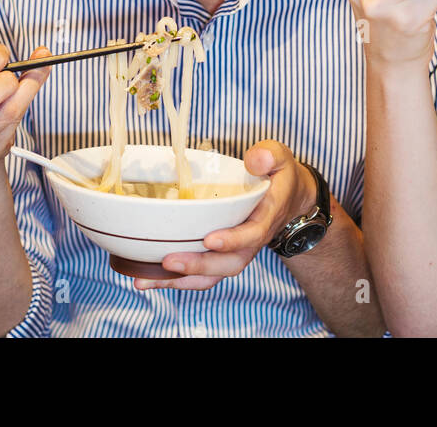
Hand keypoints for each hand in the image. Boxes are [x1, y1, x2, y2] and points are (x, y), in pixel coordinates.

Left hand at [140, 140, 316, 290]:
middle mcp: (251, 241)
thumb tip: (253, 159)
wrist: (290, 201)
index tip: (210, 239)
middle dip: (198, 265)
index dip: (232, 239)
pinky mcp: (221, 256)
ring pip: (212, 275)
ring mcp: (236, 252)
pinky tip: (147, 277)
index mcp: (265, 216)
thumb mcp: (281, 158)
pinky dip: (175, 280)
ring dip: (179, 280)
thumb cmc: (279, 176)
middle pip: (228, 264)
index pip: (252, 234)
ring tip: (146, 279)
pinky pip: (201, 274)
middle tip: (168, 261)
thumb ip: (269, 155)